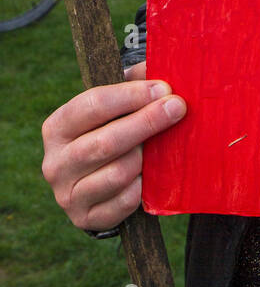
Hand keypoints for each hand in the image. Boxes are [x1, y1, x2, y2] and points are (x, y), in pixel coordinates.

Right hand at [41, 63, 185, 232]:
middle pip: (105, 142)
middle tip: (177, 108)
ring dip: (145, 159)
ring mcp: (67, 195)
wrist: (100, 185)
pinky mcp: (85, 219)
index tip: (164, 89)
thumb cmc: (110, 133)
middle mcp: (54, 163)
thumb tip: (158, 68)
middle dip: (146, 123)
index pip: (92, 105)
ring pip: (116, 174)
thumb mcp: (116, 107)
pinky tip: (152, 176)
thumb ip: (133, 83)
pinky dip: (142, 188)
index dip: (130, 96)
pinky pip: (123, 203)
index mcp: (56, 127)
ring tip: (162, 147)